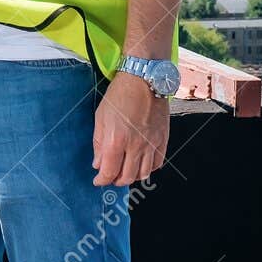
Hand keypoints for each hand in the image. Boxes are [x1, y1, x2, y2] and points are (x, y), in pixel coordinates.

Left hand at [91, 72, 169, 186]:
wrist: (144, 80)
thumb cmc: (119, 96)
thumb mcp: (100, 117)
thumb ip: (99, 143)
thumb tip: (98, 163)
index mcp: (117, 140)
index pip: (109, 171)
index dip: (102, 180)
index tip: (98, 181)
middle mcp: (136, 146)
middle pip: (128, 177)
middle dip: (116, 181)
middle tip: (110, 177)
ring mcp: (152, 144)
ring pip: (144, 174)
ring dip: (133, 177)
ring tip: (125, 172)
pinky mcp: (163, 140)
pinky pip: (158, 163)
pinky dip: (149, 169)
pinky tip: (141, 164)